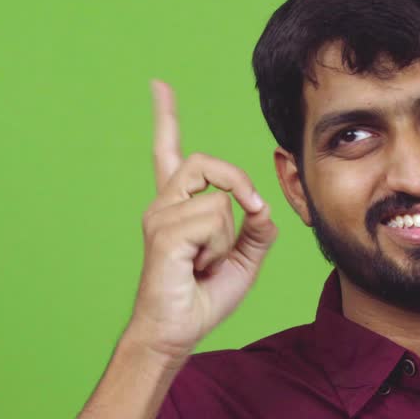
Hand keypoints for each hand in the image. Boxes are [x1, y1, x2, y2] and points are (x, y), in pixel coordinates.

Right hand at [126, 80, 277, 360]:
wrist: (176, 333)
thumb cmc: (202, 297)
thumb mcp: (245, 260)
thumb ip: (257, 229)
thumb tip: (261, 206)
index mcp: (179, 207)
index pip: (169, 153)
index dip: (165, 118)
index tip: (158, 86)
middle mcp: (163, 205)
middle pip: (205, 162)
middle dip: (238, 181)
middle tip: (252, 210)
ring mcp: (159, 217)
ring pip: (218, 199)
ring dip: (226, 238)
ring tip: (205, 263)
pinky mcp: (163, 233)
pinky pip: (213, 221)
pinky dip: (218, 248)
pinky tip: (197, 267)